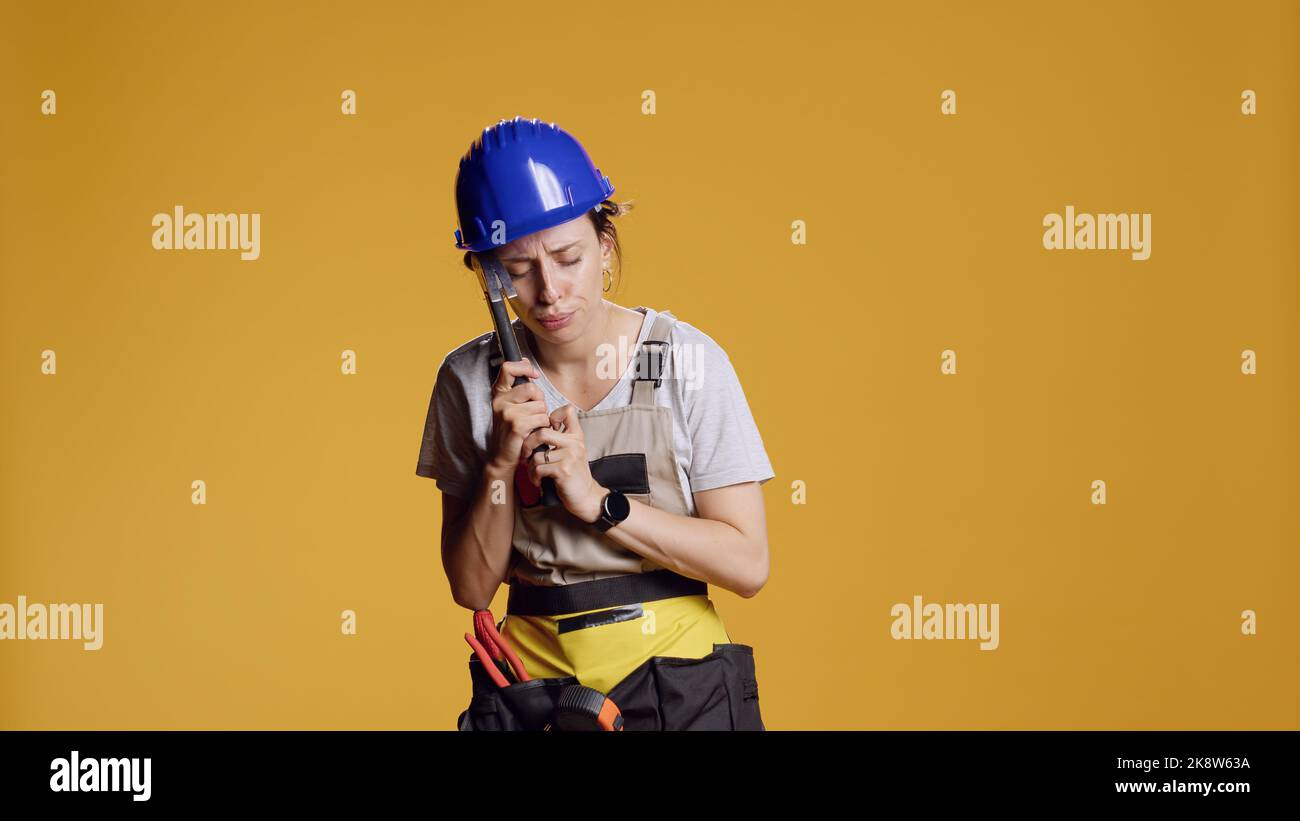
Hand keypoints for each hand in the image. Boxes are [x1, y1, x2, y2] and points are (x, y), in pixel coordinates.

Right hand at [486, 358, 551, 473]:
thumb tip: (526, 362)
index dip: (524, 367)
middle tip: (533, 413)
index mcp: (498, 393)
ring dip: (542, 417)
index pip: (508, 367)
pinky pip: (542, 418)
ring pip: (540, 405)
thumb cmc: (511, 430)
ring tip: (532, 425)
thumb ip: (517, 387)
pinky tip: (533, 432)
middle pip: (532, 388)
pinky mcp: (517, 425)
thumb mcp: (510, 405)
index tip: (534, 374)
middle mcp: (500, 401)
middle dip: (539, 401)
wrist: (503, 456)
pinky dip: (543, 426)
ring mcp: (507, 413)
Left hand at [522, 404, 605, 522]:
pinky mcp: (564, 470)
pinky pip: (538, 468)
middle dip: (528, 444)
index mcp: (576, 436)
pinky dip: (534, 476)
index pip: (567, 411)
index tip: (543, 430)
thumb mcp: (571, 452)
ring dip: (530, 467)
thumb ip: (559, 439)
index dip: (550, 415)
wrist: (585, 496)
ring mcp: (570, 456)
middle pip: (542, 432)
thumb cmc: (573, 474)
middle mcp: (575, 443)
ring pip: (537, 455)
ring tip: (534, 473)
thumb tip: (535, 430)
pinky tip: (538, 481)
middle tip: (526, 455)